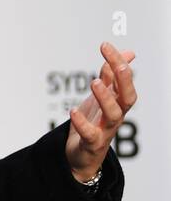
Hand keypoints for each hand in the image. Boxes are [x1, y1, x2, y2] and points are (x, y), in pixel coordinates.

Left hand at [65, 41, 136, 181]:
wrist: (82, 155)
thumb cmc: (94, 122)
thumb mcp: (101, 96)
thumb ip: (111, 75)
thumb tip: (127, 53)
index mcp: (118, 102)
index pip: (123, 80)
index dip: (118, 63)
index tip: (105, 45)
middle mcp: (115, 115)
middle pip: (128, 97)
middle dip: (124, 80)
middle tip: (117, 64)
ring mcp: (105, 129)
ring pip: (114, 115)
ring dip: (106, 98)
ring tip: (94, 82)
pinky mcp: (92, 143)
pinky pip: (90, 134)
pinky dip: (83, 123)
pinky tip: (72, 111)